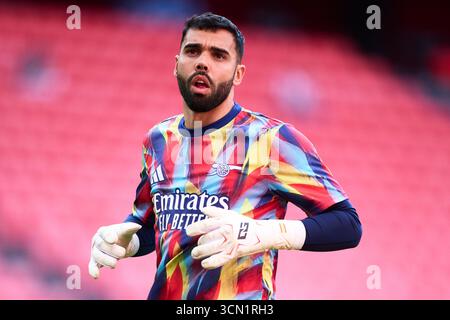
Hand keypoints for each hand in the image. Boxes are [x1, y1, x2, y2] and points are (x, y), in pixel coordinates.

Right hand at [88, 222, 140, 278]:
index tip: (114, 240)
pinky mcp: (95, 261)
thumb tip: (138, 226)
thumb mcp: (127, 232)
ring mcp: (95, 251)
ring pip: (97, 255)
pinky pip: (92, 265)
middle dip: (111, 250)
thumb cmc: (122, 236)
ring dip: (106, 260)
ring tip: (115, 264)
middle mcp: (97, 240)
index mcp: (104, 231)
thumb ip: (130, 229)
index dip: (108, 236)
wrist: (120, 244)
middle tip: (123, 254)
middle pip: (101, 245)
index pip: (104, 233)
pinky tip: (96, 276)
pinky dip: (93, 270)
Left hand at [186, 207, 304, 269]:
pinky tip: (204, 263)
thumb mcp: (231, 214)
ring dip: (200, 252)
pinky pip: (219, 259)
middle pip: (206, 239)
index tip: (188, 231)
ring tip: (195, 254)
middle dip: (200, 242)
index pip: (205, 225)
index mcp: (224, 221)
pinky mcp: (233, 254)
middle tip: (198, 244)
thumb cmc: (244, 223)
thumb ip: (216, 211)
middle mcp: (225, 232)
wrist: (261, 234)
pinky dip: (210, 263)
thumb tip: (202, 209)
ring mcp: (229, 243)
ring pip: (210, 249)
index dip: (195, 228)